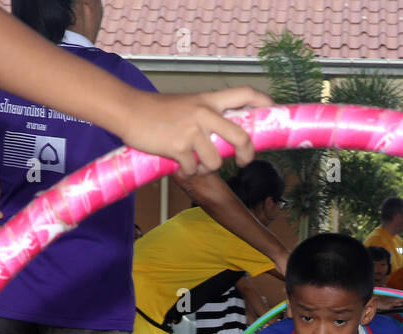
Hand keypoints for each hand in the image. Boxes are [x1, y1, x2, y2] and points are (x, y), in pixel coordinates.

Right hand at [115, 87, 273, 174]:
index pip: (244, 94)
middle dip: (248, 153)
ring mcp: (192, 131)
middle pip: (241, 136)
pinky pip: (193, 169)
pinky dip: (187, 171)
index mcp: (209, 100)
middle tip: (245, 161)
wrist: (129, 111)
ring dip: (207, 168)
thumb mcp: (188, 104)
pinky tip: (179, 163)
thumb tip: (226, 137)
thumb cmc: (158, 110)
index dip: (263, 102)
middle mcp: (204, 113)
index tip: (273, 110)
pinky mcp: (179, 147)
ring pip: (216, 161)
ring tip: (195, 162)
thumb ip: (208, 116)